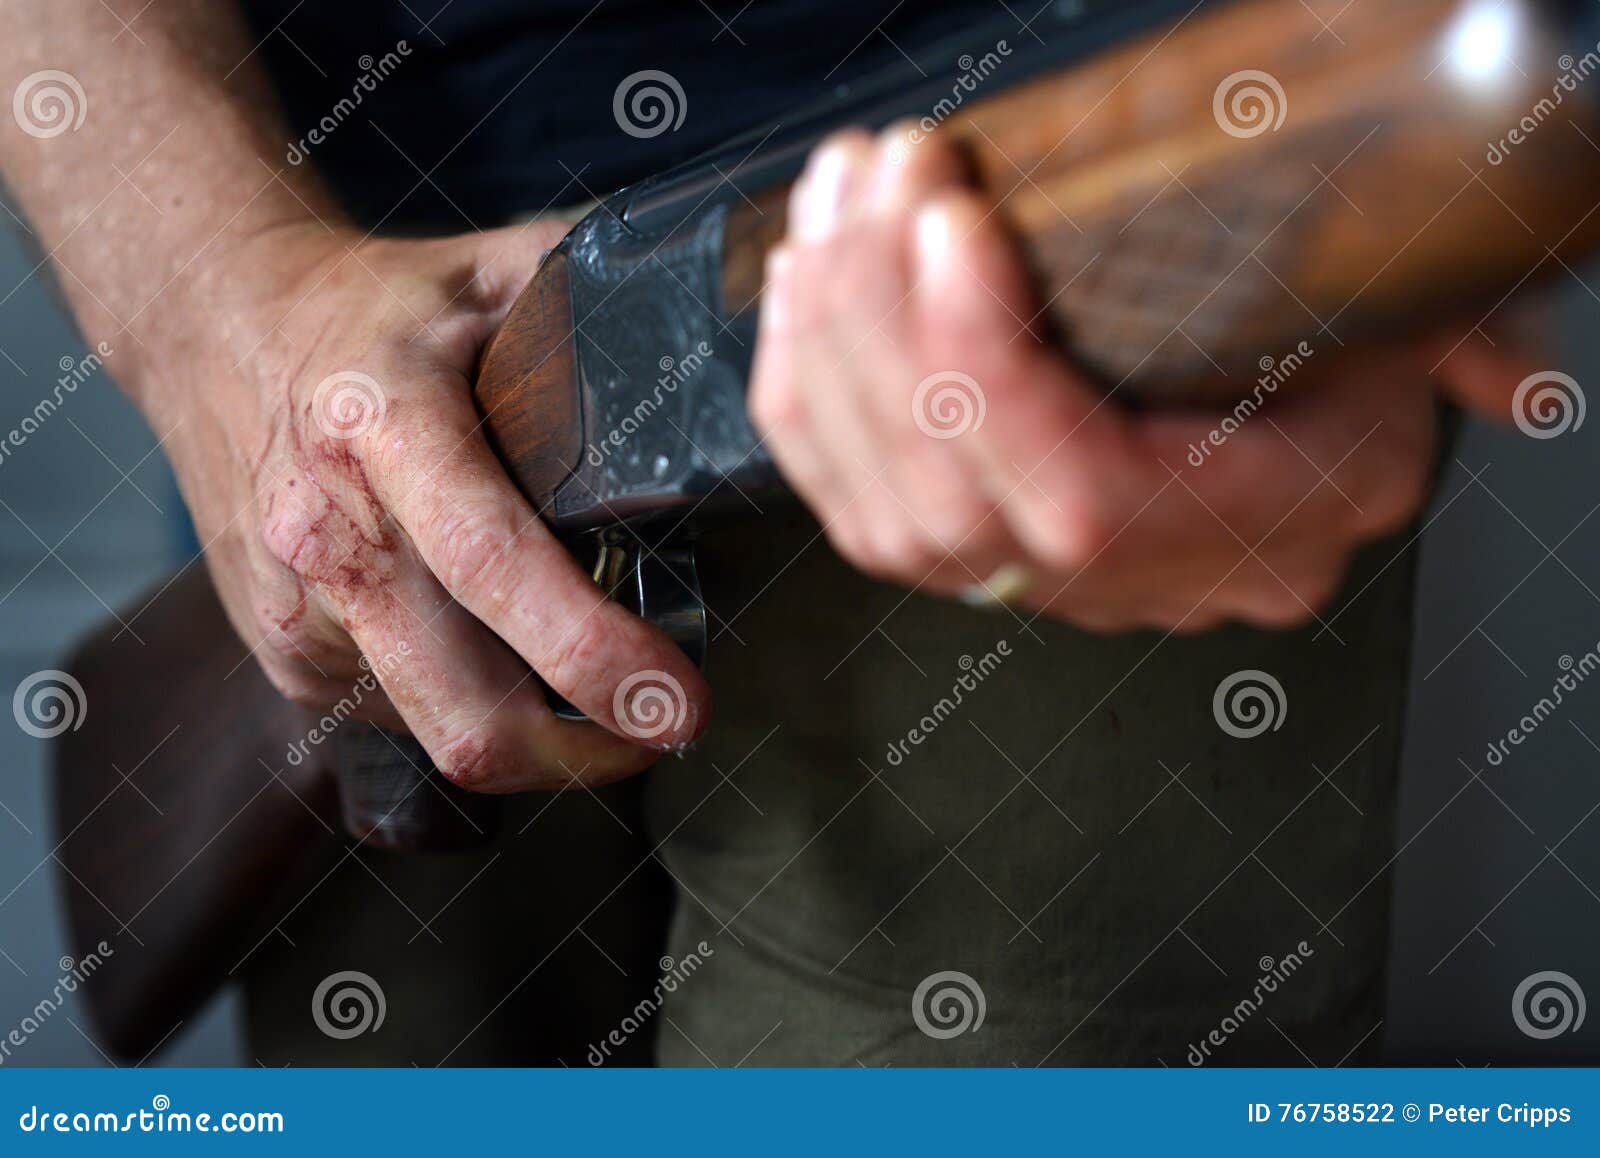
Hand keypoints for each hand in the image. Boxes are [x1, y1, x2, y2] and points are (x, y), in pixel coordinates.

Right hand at [144, 222, 708, 790]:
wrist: (219, 331)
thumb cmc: (382, 307)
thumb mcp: (498, 268)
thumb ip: (611, 302)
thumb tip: (737, 321)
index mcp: (386, 425)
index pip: (490, 562)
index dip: (593, 651)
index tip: (679, 702)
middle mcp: (326, 532)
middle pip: (466, 710)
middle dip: (588, 755)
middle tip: (667, 727)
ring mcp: (297, 608)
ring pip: (441, 732)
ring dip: (542, 745)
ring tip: (600, 694)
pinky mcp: (286, 654)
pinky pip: (404, 716)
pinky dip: (475, 708)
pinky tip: (505, 654)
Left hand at [749, 128, 1537, 631]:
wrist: (1282, 404)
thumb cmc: (1339, 354)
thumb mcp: (1407, 329)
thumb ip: (1452, 337)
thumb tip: (1508, 379)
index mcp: (1249, 535)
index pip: (1085, 503)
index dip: (989, 370)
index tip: (955, 227)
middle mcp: (1132, 581)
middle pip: (954, 500)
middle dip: (886, 327)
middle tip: (881, 183)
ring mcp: (1039, 578)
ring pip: (882, 507)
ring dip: (834, 344)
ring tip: (836, 208)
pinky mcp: (966, 548)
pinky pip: (848, 501)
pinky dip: (806, 393)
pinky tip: (801, 286)